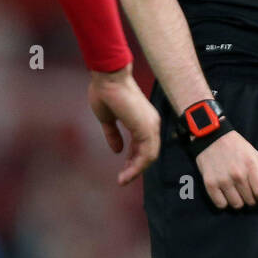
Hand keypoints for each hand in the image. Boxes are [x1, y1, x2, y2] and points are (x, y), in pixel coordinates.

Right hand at [88, 64, 160, 184]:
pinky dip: (137, 167)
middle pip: (149, 153)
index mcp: (143, 119)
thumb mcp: (108, 119)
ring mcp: (151, 126)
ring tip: (123, 180)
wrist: (108, 78)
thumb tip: (117, 151)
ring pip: (149, 157)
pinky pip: (146, 155)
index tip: (123, 169)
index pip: (144, 146)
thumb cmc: (106, 92)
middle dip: (136, 167)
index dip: (134, 159)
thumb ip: (113, 134)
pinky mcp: (146, 128)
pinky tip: (125, 174)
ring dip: (136, 171)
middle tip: (123, 179)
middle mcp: (151, 123)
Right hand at [194, 130, 257, 208]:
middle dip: (251, 198)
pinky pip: (220, 204)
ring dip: (238, 201)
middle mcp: (237, 175)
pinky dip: (223, 202)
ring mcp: (223, 180)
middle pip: (250, 201)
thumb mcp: (254, 155)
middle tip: (247, 190)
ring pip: (236, 205)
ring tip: (236, 191)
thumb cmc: (235, 146)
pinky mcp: (210, 184)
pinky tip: (225, 193)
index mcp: (251, 166)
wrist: (211, 135)